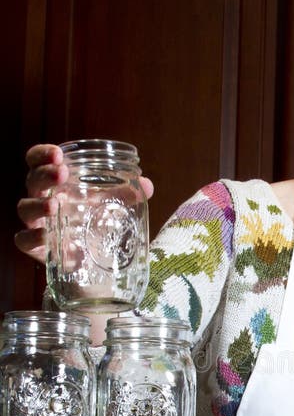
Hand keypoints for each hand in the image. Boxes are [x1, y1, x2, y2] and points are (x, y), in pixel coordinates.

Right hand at [15, 143, 153, 264]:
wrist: (93, 261)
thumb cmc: (94, 222)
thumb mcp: (108, 205)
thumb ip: (125, 194)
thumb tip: (147, 185)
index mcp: (57, 183)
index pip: (39, 161)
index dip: (43, 154)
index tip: (58, 154)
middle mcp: (43, 199)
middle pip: (33, 181)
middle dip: (45, 174)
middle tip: (62, 173)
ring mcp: (38, 223)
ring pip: (24, 208)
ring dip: (38, 204)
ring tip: (54, 204)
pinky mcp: (37, 248)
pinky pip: (24, 240)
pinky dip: (33, 237)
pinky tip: (46, 235)